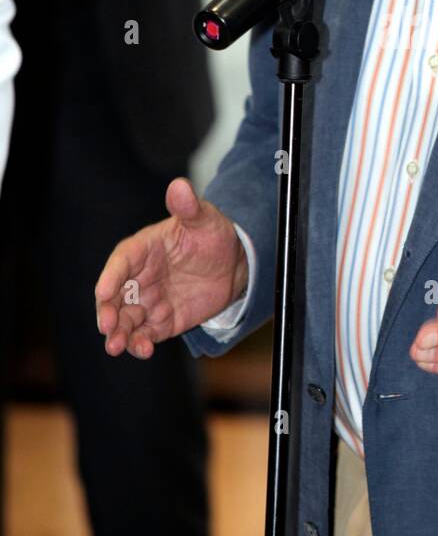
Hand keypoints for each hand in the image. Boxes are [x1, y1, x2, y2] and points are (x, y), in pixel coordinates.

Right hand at [94, 178, 248, 359]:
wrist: (234, 264)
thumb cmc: (213, 235)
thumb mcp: (204, 218)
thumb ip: (188, 207)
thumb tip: (179, 186)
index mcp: (143, 248)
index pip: (121, 262)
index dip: (111, 277)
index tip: (104, 292)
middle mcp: (140, 276)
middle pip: (115, 296)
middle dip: (107, 312)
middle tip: (106, 327)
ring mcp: (149, 300)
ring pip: (125, 319)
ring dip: (118, 333)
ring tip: (117, 346)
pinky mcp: (162, 321)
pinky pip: (145, 334)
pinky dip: (140, 343)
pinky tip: (143, 349)